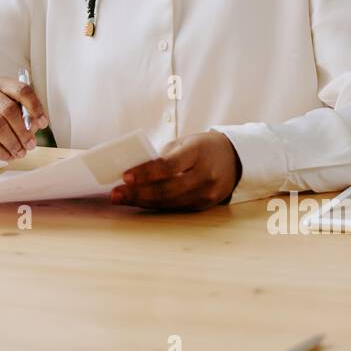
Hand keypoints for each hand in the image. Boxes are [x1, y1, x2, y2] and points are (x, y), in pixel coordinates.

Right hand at [0, 76, 49, 166]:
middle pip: (8, 109)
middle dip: (23, 130)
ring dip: (13, 142)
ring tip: (21, 152)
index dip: (35, 107)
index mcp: (1, 85)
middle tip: (32, 144)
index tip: (43, 123)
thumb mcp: (16, 115)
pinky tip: (9, 156)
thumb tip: (36, 123)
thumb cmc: (1, 121)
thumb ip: (28, 116)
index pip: (21, 89)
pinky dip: (1, 151)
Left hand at [110, 132, 240, 210]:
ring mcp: (207, 193)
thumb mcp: (185, 143)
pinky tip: (139, 202)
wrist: (234, 158)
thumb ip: (163, 156)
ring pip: (170, 202)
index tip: (125, 176)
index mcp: (198, 152)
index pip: (169, 166)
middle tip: (116, 193)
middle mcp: (205, 175)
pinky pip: (176, 207)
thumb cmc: (203, 147)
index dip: (146, 173)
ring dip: (142, 202)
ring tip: (121, 198)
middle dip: (138, 193)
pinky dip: (156, 205)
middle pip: (167, 189)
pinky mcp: (205, 206)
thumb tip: (134, 170)